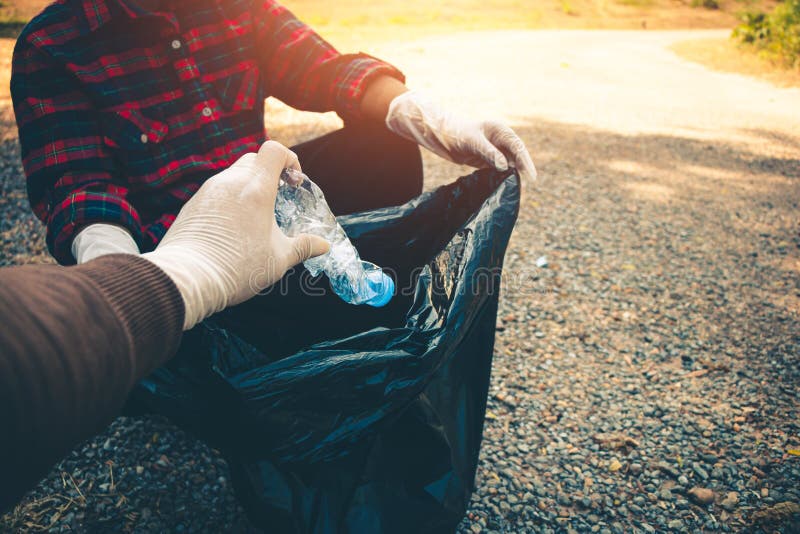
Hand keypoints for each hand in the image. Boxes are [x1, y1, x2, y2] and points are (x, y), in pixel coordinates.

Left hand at [142, 141, 329, 329]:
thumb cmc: (238, 267)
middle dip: (269, 173)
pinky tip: (231, 228)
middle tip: (277, 198)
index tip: (294, 182)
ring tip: (254, 218)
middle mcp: (230, 183)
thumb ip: (304, 247)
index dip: (288, 159)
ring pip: (232, 176)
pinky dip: (228, 201)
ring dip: (247, 188)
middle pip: (253, 160)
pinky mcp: (192, 205)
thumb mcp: (279, 259)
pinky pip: (215, 193)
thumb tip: (323, 246)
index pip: (273, 151)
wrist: (188, 278)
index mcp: (256, 189)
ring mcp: (208, 192)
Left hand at [385, 91, 536, 181]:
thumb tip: (505, 167)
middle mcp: (500, 140)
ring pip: (509, 164)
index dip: (526, 162)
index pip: (518, 147)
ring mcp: (495, 150)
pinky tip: (503, 187)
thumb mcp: (473, 141)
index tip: (531, 176)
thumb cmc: (457, 133)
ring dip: (512, 175)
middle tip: (527, 186)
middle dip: (522, 170)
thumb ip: (489, 153)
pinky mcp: (487, 160)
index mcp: (501, 131)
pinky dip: (502, 177)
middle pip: (516, 156)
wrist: (441, 135)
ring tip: (515, 188)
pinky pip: (498, 170)